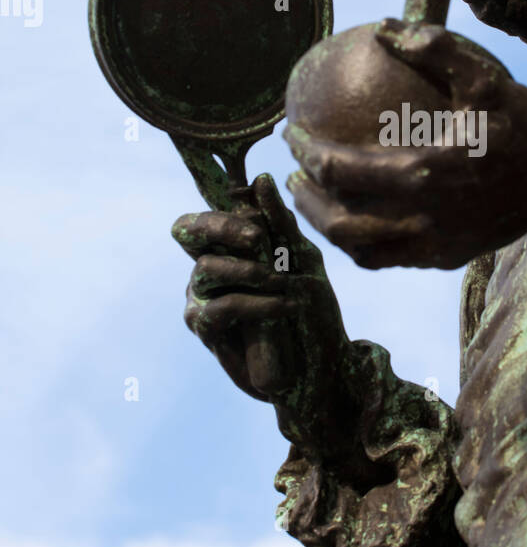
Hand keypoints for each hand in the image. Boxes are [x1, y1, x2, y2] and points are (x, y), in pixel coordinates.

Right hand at [171, 174, 350, 457]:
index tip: (256, 223)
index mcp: (228, 247)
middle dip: (223, 228)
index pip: (203, 216)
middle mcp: (207, 267)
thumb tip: (259, 179)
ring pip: (206, 268)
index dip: (220, 211)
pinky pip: (221, 305)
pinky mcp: (205, 328)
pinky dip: (256, 302)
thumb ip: (280, 222)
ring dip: (250, 271)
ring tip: (284, 283)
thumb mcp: (302, 259)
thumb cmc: (310, 309)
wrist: (317, 367)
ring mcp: (202, 296)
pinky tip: (284, 306)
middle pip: (187, 229)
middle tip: (258, 239)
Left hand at [287, 20, 526, 268]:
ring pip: (357, 247)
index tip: (293, 131)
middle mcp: (422, 217)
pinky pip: (386, 259)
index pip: (339, 169)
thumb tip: (383, 28)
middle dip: (303, 194)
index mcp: (424, 171)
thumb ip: (434, 48)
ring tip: (313, 197)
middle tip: (292, 169)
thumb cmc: (524, 124)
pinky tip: (354, 218)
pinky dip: (359, 242)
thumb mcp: (486, 77)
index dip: (306, 152)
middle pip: (338, 218)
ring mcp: (432, 245)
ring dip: (324, 224)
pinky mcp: (444, 258)